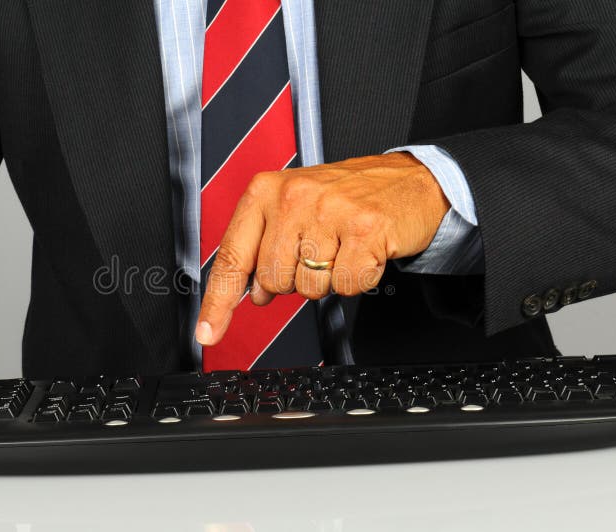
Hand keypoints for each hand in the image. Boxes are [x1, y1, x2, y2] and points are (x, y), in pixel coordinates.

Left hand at [195, 152, 449, 345]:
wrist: (408, 180)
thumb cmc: (347, 196)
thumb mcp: (293, 209)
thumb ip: (265, 247)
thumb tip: (253, 293)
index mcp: (266, 191)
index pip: (233, 257)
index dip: (218, 301)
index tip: (208, 333)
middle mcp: (294, 196)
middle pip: (274, 281)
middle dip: (295, 279)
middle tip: (317, 252)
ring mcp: (330, 211)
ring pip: (309, 288)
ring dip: (327, 279)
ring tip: (341, 247)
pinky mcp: (366, 229)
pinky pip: (345, 286)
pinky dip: (356, 279)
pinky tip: (362, 252)